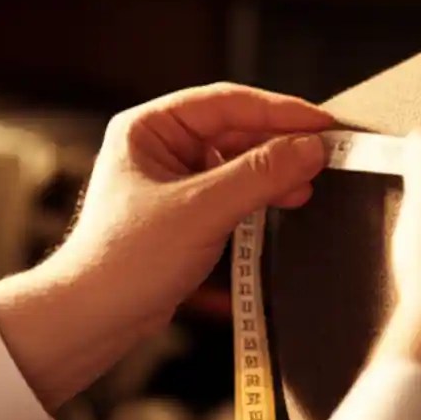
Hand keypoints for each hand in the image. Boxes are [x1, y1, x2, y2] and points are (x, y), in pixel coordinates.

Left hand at [0, 83, 332, 409]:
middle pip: (235, 127)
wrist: (95, 317)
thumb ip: (260, 175)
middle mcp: (159, 144)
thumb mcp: (202, 210)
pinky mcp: (185, 208)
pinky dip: (262, 191)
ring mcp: (172, 177)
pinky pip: (233, 186)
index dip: (279, 110)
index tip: (321, 123)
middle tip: (326, 152)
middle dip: (280, 141)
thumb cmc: (126, 260)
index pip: (227, 102)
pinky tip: (288, 198)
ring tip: (310, 180)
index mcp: (149, 127)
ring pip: (238, 158)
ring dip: (275, 168)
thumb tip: (310, 149)